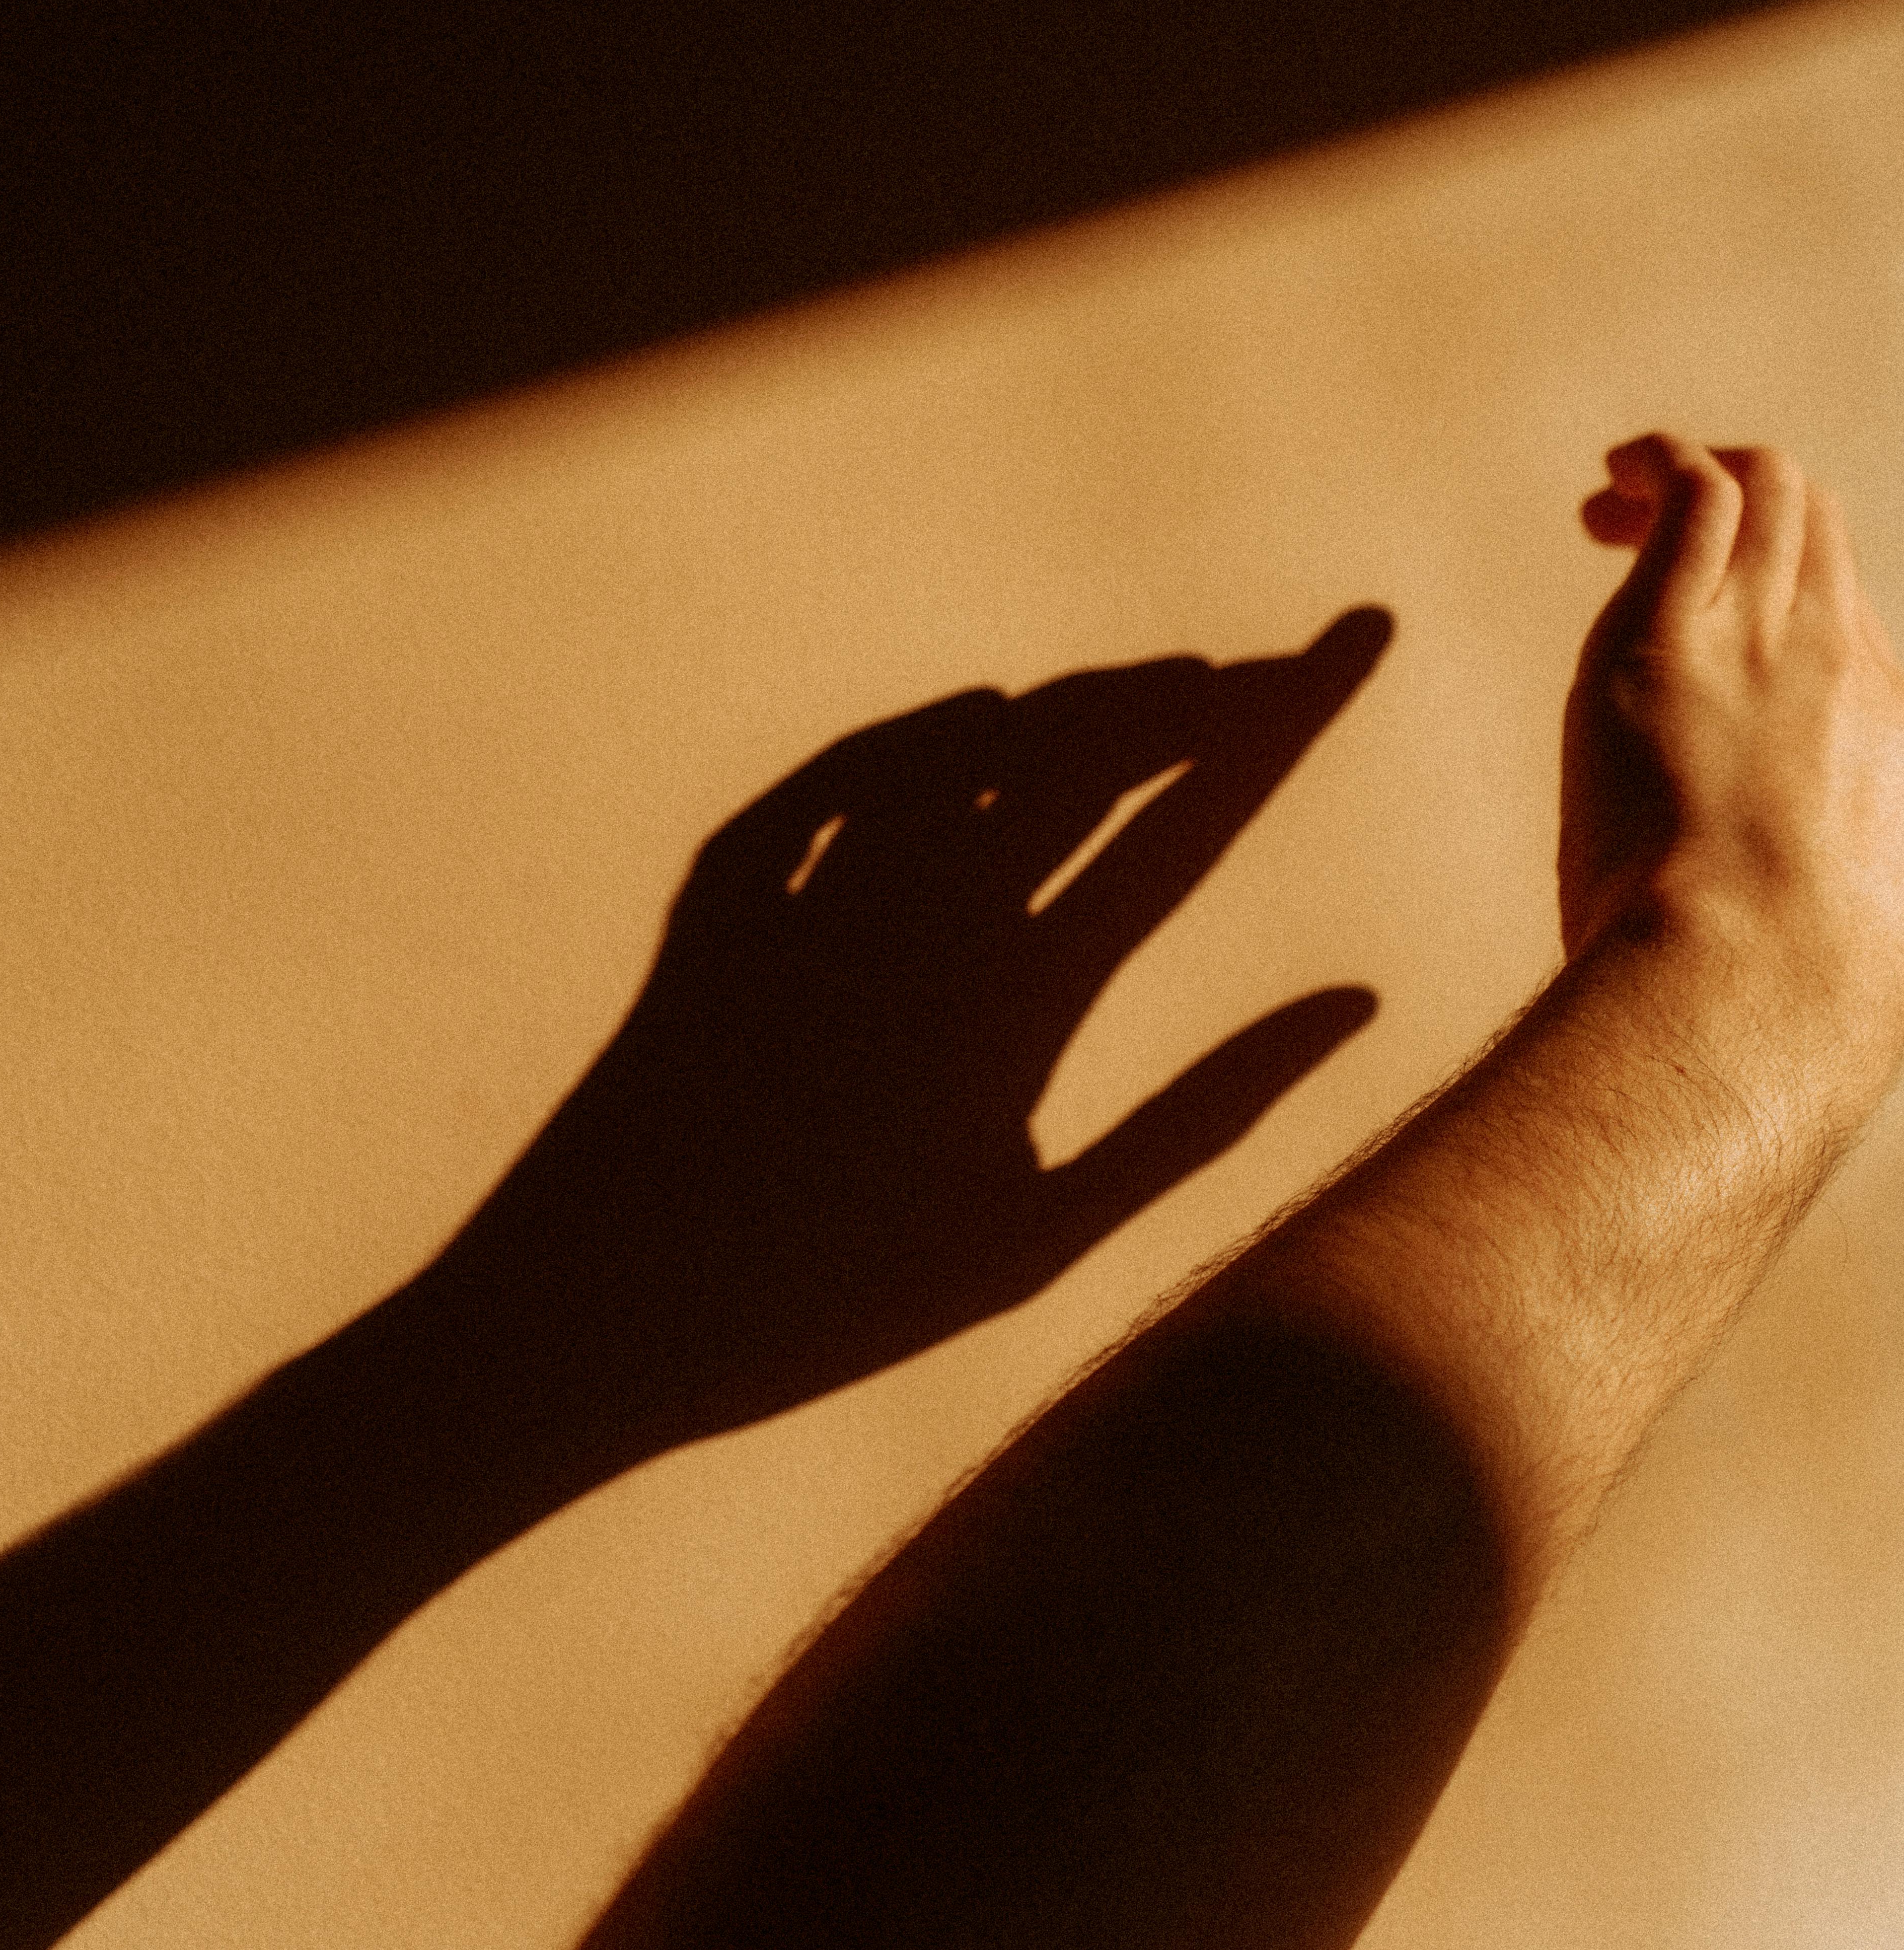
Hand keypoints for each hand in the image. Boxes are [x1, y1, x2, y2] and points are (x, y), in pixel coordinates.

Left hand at [433, 623, 1389, 1487]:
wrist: (582, 1317)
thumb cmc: (828, 1309)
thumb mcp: (1042, 1238)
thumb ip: (1202, 1117)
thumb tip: (1357, 1000)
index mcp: (1016, 991)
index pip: (1191, 819)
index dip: (1291, 716)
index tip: (1367, 632)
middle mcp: (918, 910)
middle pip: (1088, 755)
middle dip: (1203, 696)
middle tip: (1281, 666)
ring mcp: (812, 896)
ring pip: (970, 749)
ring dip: (1074, 711)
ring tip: (1154, 695)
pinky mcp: (716, 907)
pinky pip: (825, 786)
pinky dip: (909, 742)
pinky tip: (964, 727)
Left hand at [1561, 435, 1903, 1065]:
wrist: (1757, 984)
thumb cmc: (1787, 985)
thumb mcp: (1850, 919)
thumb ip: (1838, 884)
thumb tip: (1833, 923)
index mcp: (1876, 726)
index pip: (1838, 614)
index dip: (1776, 592)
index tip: (1711, 619)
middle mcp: (1835, 658)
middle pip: (1817, 522)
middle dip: (1742, 496)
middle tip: (1646, 530)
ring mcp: (1760, 636)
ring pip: (1765, 487)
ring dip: (1686, 470)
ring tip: (1617, 494)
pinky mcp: (1668, 633)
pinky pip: (1693, 496)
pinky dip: (1654, 466)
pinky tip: (1611, 487)